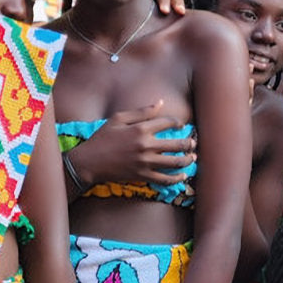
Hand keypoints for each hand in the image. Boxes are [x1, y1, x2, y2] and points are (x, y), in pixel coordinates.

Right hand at [66, 102, 194, 188]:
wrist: (88, 162)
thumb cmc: (102, 138)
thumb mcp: (118, 119)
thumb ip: (141, 112)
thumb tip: (161, 103)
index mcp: (140, 129)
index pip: (168, 123)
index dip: (178, 123)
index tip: (181, 125)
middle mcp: (145, 145)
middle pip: (177, 144)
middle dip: (189, 143)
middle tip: (193, 143)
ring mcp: (145, 162)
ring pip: (175, 163)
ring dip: (187, 160)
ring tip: (192, 158)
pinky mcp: (142, 176)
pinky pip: (165, 179)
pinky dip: (176, 178)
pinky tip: (182, 175)